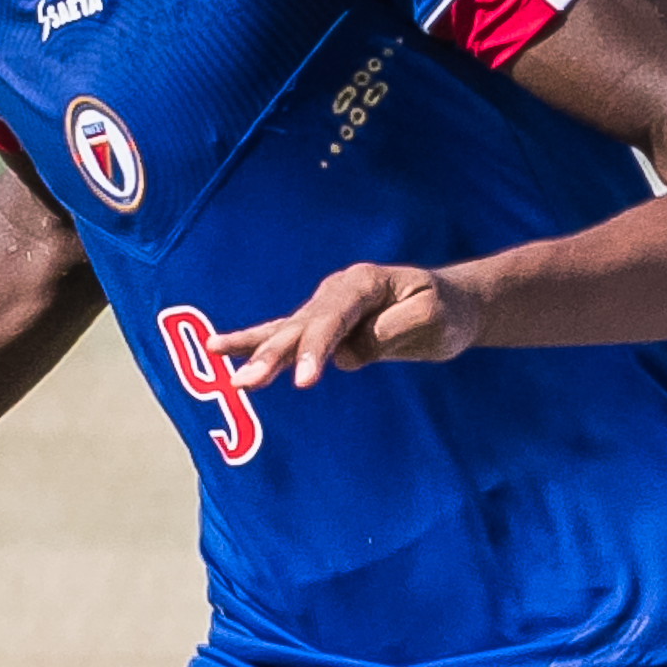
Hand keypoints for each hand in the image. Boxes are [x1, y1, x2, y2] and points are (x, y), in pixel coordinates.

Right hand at [215, 262, 478, 390]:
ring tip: (225, 369)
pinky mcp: (320, 324)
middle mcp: (337, 290)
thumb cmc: (444, 311)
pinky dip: (251, 342)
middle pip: (301, 326)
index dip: (315, 350)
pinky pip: (282, 333)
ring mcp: (325, 305)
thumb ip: (390, 333)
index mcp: (364, 283)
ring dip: (256, 352)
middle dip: (274, 355)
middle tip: (249, 383)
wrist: (449, 304)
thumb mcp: (432, 319)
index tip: (301, 381)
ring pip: (285, 330)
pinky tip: (217, 349)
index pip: (334, 320)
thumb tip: (348, 354)